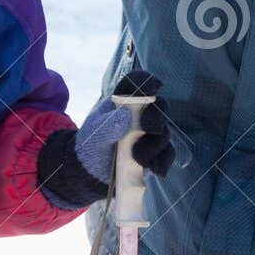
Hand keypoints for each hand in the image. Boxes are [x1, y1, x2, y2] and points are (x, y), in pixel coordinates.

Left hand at [37, 71, 174, 209]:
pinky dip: (163, 162)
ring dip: (155, 145)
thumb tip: (126, 116)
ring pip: (163, 134)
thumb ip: (108, 125)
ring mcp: (148, 135)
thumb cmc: (90, 145)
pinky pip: (166, 155)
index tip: (154, 86)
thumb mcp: (94, 134)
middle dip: (156, 117)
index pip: (137, 85)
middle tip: (148, 128)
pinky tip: (156, 170)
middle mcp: (140, 116)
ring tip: (139, 158)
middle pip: (158, 108)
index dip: (147, 81)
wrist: (89, 172)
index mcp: (123, 103)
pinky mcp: (153, 154)